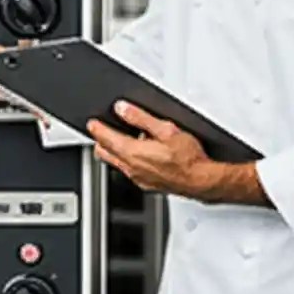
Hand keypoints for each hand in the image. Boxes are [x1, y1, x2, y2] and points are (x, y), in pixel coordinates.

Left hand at [87, 101, 222, 198]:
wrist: (201, 180)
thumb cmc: (188, 158)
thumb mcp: (165, 129)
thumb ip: (141, 118)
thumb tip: (123, 109)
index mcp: (133, 152)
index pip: (105, 139)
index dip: (97, 129)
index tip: (92, 123)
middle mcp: (131, 167)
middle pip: (105, 153)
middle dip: (100, 141)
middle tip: (101, 131)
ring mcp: (137, 178)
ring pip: (116, 163)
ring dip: (114, 151)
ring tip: (122, 140)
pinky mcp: (145, 184)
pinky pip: (128, 171)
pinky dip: (127, 161)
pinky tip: (139, 155)